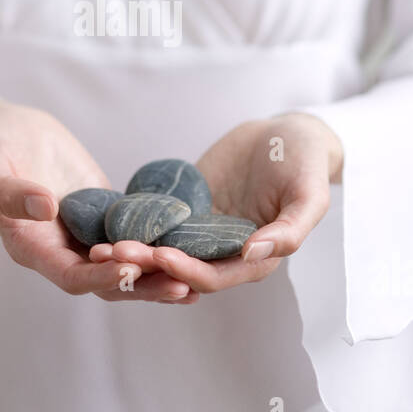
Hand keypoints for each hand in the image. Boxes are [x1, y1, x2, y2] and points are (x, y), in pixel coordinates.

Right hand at [0, 96, 194, 303]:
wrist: (1, 127)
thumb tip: (44, 208)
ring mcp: (82, 233)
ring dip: (156, 276)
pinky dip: (159, 247)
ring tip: (198, 282)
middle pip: (104, 283)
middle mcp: (58, 249)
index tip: (129, 268)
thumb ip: (7, 190)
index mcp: (29, 246)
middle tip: (182, 285)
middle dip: (141, 286)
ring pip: (123, 267)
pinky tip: (193, 248)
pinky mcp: (102, 213)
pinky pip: (133, 236)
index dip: (99, 276)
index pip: (68, 275)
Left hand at [90, 112, 342, 296]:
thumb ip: (290, 230)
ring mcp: (203, 232)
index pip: (215, 277)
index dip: (187, 271)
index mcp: (256, 259)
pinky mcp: (188, 210)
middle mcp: (225, 252)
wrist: (287, 133)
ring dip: (135, 252)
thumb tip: (255, 253)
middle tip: (115, 254)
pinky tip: (107, 222)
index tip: (161, 256)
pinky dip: (135, 226)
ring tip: (102, 246)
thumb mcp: (310, 195)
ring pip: (164, 250)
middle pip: (181, 269)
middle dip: (148, 266)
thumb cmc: (305, 163)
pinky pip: (158, 223)